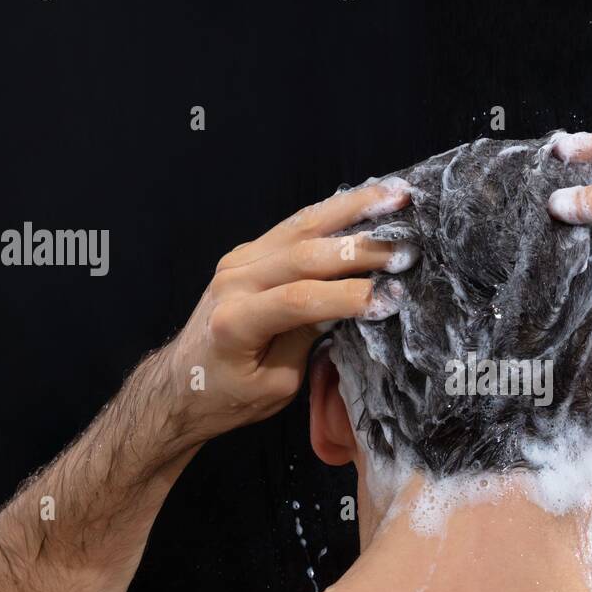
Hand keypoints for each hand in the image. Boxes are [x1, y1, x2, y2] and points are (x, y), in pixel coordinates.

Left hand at [161, 178, 416, 443]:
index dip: (349, 297)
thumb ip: (307, 338)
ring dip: (353, 209)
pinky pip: (295, 225)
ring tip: (397, 196)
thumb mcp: (277, 383)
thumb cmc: (229, 395)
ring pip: (302, 226)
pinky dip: (334, 211)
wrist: (182, 382)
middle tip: (409, 247)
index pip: (300, 299)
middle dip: (361, 248)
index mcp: (236, 320)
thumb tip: (352, 305)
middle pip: (304, 253)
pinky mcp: (249, 251)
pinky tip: (367, 198)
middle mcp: (234, 280)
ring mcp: (239, 259)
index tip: (393, 300)